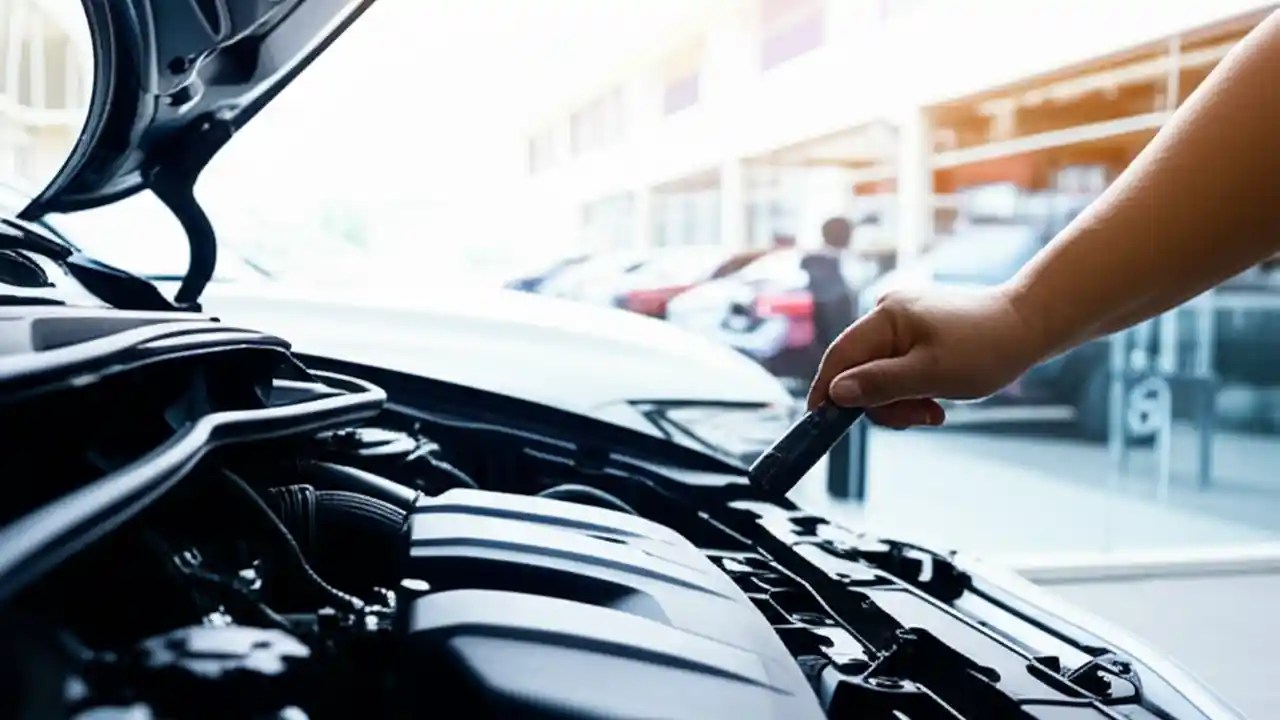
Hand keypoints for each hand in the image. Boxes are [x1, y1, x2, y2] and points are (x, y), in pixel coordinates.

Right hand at [806, 285, 1047, 428]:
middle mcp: (888, 312)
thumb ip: (880, 384)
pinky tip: (936, 398)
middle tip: (918, 418)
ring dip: (901, 400)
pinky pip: (899, 368)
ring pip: (880, 373)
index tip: (821, 421)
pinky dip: (912, 389)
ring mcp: (904, 321)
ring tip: (935, 410)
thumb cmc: (986, 347)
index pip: (840, 356)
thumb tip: (836, 394)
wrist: (1031, 325)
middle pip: (860, 369)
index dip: (827, 391)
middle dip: (882, 402)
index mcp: (886, 316)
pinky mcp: (919, 332)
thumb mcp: (931, 374)